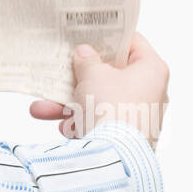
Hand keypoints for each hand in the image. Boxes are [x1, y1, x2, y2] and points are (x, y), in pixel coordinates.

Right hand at [28, 31, 169, 147]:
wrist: (114, 157)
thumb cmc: (111, 108)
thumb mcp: (93, 75)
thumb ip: (87, 60)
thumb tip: (85, 53)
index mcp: (151, 69)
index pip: (132, 43)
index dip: (108, 37)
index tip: (87, 34)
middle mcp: (150, 91)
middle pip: (110, 75)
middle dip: (78, 78)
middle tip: (60, 72)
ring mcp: (138, 115)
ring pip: (99, 102)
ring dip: (68, 105)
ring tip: (41, 108)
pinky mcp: (126, 136)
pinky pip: (99, 123)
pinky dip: (78, 124)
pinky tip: (60, 128)